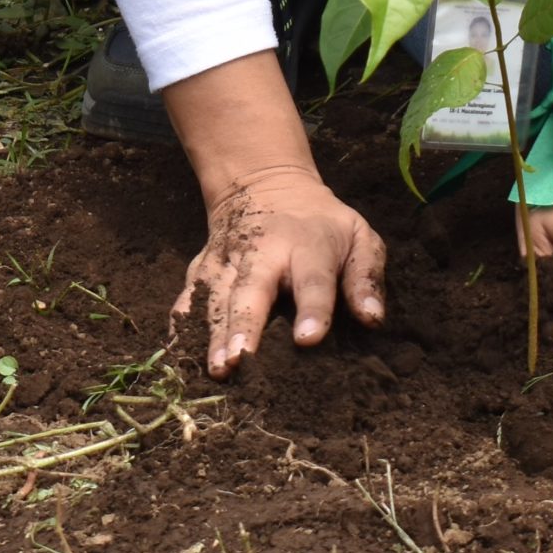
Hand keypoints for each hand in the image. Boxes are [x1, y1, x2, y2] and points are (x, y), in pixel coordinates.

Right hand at [169, 164, 387, 378]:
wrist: (264, 184)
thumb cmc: (321, 224)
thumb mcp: (357, 235)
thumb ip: (366, 276)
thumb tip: (372, 318)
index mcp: (307, 245)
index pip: (313, 279)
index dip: (313, 309)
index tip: (309, 339)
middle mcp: (263, 252)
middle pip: (251, 289)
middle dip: (245, 323)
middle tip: (241, 359)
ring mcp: (227, 261)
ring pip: (215, 298)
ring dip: (213, 333)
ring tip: (217, 369)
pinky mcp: (201, 270)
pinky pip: (186, 300)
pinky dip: (181, 327)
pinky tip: (179, 358)